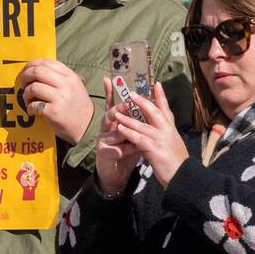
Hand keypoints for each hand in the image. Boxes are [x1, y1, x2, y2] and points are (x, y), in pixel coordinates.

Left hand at [17, 59, 93, 144]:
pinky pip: (34, 105)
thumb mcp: (75, 87)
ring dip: (25, 94)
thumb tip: (36, 70)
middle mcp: (66, 85)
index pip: (47, 62)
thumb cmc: (77, 107)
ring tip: (28, 101)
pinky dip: (29, 108)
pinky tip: (32, 112)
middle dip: (25, 76)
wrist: (87, 127)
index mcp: (70, 76)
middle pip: (38, 71)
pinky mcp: (54, 112)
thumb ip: (60, 77)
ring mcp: (60, 98)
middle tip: (22, 84)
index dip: (32, 64)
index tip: (26, 70)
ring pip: (33, 87)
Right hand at [94, 77, 139, 195]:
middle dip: (118, 109)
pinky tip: (135, 149)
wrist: (117, 174)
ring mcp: (103, 140)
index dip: (110, 92)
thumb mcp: (134, 135)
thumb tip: (150, 106)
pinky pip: (117, 148)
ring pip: (114, 131)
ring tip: (134, 131)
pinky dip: (128, 148)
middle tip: (126, 104)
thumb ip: (138, 123)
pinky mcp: (104, 153)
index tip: (110, 79)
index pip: (112, 104)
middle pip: (109, 114)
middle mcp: (106, 129)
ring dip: (126, 132)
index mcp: (114, 122)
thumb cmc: (126, 152)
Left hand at [107, 83, 188, 187]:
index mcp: (172, 130)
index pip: (166, 110)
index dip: (161, 97)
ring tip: (117, 112)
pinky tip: (120, 129)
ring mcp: (162, 140)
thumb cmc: (176, 164)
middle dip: (142, 102)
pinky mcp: (156, 150)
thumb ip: (165, 135)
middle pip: (155, 112)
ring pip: (143, 125)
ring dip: (128, 118)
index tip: (157, 84)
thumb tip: (159, 127)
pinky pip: (140, 139)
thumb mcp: (172, 145)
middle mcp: (168, 132)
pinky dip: (129, 132)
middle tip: (131, 93)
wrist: (183, 178)